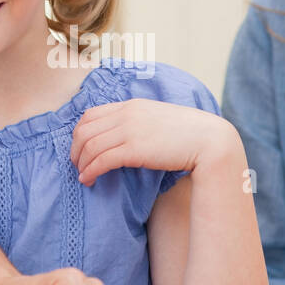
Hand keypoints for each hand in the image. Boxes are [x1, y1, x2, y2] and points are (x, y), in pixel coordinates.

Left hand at [70, 99, 235, 186]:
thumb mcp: (159, 120)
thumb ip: (140, 123)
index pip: (91, 114)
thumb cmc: (188, 134)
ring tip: (83, 176)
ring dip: (81, 163)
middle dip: (75, 150)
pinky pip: (101, 160)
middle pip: (85, 130)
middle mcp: (127, 114)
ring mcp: (130, 130)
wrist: (209, 140)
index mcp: (131, 105)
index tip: (80, 149)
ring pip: (90, 146)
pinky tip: (89, 179)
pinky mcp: (135, 149)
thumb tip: (126, 138)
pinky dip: (90, 170)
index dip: (79, 134)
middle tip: (77, 165)